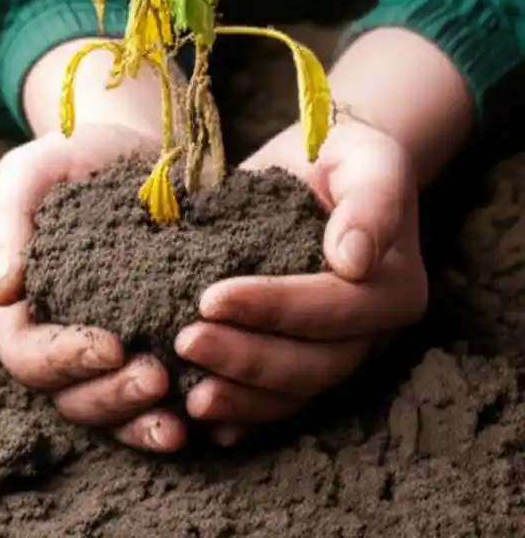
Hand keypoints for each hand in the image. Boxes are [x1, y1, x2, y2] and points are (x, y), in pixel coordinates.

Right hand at [0, 124, 188, 452]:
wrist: (133, 150)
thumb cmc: (70, 159)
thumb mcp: (29, 174)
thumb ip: (7, 226)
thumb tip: (1, 290)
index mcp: (22, 308)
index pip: (29, 355)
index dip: (65, 360)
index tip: (111, 344)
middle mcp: (62, 342)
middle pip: (72, 397)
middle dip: (112, 397)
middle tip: (157, 378)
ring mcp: (109, 355)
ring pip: (115, 413)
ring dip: (144, 422)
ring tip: (183, 421)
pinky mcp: (159, 351)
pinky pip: (164, 402)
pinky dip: (186, 415)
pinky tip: (214, 414)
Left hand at [177, 120, 427, 444]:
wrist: (317, 172)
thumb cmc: (340, 156)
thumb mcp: (365, 155)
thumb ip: (371, 200)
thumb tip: (352, 259)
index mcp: (392, 286)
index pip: (333, 309)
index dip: (273, 308)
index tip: (210, 296)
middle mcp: (371, 334)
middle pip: (313, 365)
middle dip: (246, 360)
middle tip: (184, 342)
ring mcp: (338, 357)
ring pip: (293, 396)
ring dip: (239, 400)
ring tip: (186, 396)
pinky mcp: (302, 366)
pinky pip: (275, 407)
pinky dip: (239, 419)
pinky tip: (198, 421)